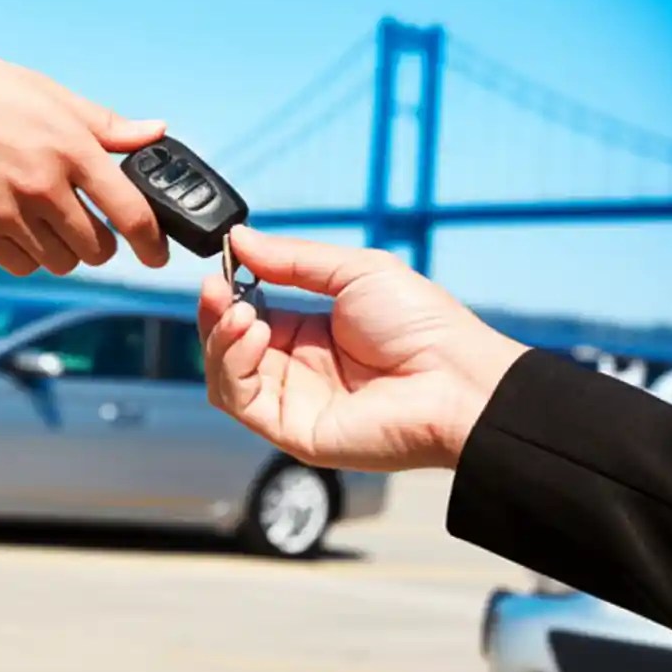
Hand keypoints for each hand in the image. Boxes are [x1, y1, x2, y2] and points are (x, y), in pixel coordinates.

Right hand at [0, 42, 168, 275]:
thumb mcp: (46, 92)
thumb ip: (104, 124)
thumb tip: (155, 132)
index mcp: (69, 147)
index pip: (131, 212)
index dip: (152, 243)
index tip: (156, 254)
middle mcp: (43, 185)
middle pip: (97, 248)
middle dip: (102, 242)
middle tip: (91, 224)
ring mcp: (7, 212)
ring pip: (61, 261)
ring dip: (65, 250)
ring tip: (50, 221)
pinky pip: (22, 265)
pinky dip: (29, 255)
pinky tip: (21, 228)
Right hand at [198, 226, 528, 470]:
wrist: (456, 380)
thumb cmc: (423, 326)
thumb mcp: (355, 271)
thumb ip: (292, 259)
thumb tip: (239, 239)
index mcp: (309, 334)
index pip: (247, 316)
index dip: (227, 295)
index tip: (220, 270)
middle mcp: (295, 370)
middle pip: (227, 346)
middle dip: (215, 314)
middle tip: (216, 288)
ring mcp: (292, 403)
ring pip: (224, 376)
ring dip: (220, 340)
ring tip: (242, 314)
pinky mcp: (292, 431)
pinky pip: (239, 403)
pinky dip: (234, 366)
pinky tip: (256, 335)